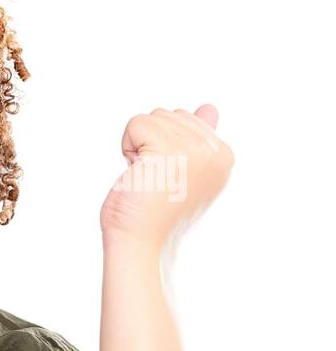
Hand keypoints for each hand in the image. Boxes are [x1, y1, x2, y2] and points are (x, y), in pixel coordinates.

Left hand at [100, 104, 234, 256]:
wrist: (140, 243)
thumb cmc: (155, 213)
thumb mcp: (183, 171)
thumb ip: (198, 139)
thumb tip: (209, 108)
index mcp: (223, 155)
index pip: (185, 119)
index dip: (162, 145)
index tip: (166, 177)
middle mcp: (215, 150)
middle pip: (168, 114)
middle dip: (150, 143)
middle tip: (153, 178)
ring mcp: (194, 150)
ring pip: (151, 118)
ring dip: (137, 146)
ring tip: (146, 177)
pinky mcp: (168, 151)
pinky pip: (136, 123)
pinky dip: (126, 146)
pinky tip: (136, 172)